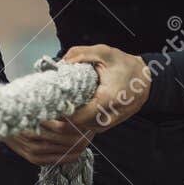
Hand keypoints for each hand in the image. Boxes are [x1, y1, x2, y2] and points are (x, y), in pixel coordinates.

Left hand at [3, 46, 151, 165]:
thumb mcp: (104, 52)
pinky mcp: (102, 126)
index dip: (56, 115)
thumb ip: (79, 54)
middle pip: (72, 129)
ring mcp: (104, 125)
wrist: (147, 81)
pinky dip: (69, 123)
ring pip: (76, 132)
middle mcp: (105, 118)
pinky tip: (59, 112)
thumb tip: (57, 64)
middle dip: (53, 122)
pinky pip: (81, 129)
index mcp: (106, 101)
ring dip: (60, 124)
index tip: (42, 105)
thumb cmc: (126, 65)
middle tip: (36, 110)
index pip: (74, 118)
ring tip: (44, 111)